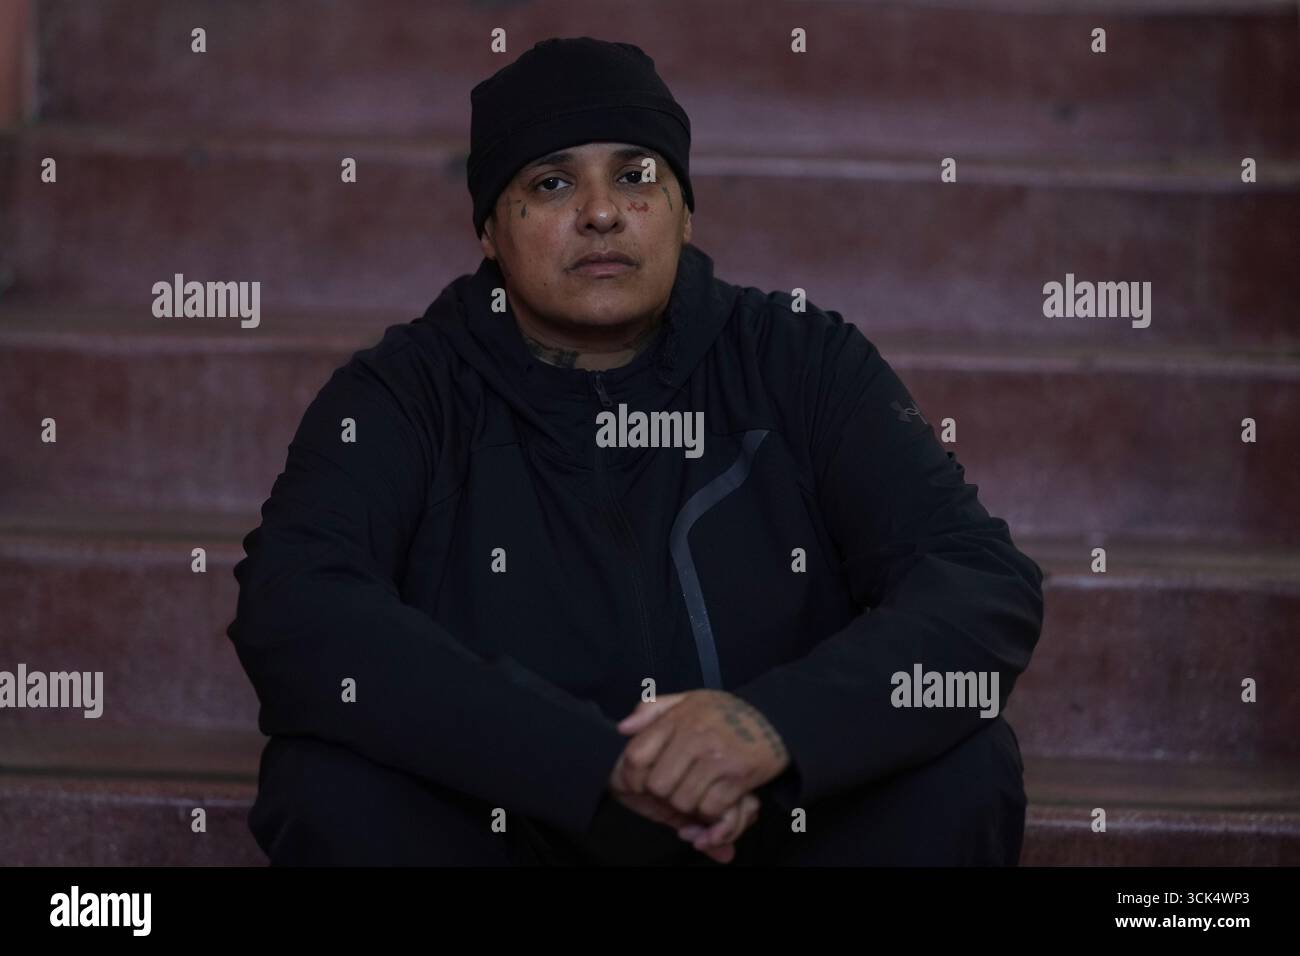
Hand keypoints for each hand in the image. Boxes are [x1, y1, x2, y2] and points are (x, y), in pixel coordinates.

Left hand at [615, 690, 789, 848]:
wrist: (776, 718)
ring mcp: (717, 758)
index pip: (637, 755)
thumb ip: (652, 710)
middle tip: (675, 789)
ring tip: (696, 792)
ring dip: (688, 804)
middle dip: (664, 794)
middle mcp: (694, 737)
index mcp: (678, 718)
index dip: (632, 777)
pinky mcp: (737, 777)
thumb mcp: (688, 700)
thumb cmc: (726, 712)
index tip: (640, 784)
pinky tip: (715, 797)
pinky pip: (710, 808)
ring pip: (683, 800)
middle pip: (659, 785)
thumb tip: (623, 728)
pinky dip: (710, 811)